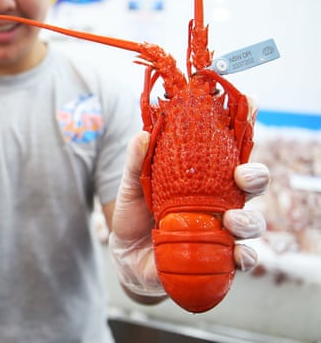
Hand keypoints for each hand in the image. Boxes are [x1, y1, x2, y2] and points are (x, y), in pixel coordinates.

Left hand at [108, 131, 268, 301]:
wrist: (125, 255)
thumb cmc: (134, 215)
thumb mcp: (132, 186)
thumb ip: (137, 162)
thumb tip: (142, 134)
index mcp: (205, 181)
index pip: (233, 158)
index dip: (244, 139)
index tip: (249, 121)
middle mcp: (221, 204)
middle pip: (253, 187)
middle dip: (256, 179)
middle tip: (242, 178)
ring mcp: (223, 232)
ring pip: (253, 223)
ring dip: (249, 221)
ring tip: (231, 221)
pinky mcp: (219, 260)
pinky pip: (243, 259)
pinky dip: (245, 257)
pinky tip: (237, 254)